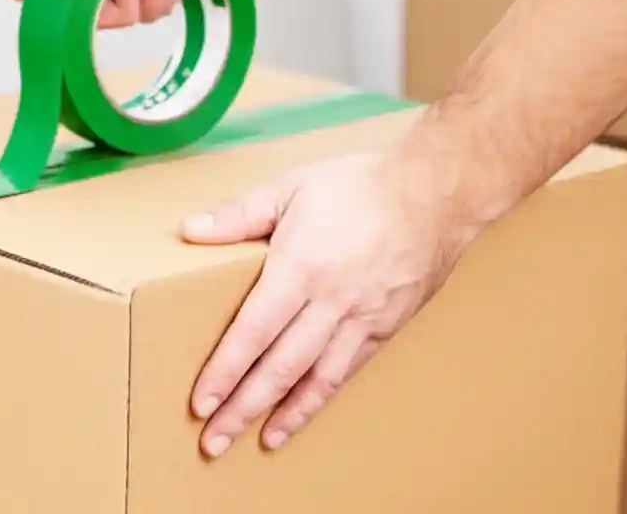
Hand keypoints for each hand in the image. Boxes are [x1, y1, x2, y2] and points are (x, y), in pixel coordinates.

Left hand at [180, 151, 480, 456]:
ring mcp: (361, 318)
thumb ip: (238, 214)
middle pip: (280, 367)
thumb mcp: (290, 187)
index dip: (225, 370)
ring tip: (251, 442)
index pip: (253, 331)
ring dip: (281, 415)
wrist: (437, 192)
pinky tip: (298, 417)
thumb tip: (190, 230)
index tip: (201, 402)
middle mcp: (331, 300)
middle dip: (243, 408)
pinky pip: (346, 371)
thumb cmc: (358, 185)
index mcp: (301, 266)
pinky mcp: (384, 326)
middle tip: (213, 441)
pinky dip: (318, 399)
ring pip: (315, 379)